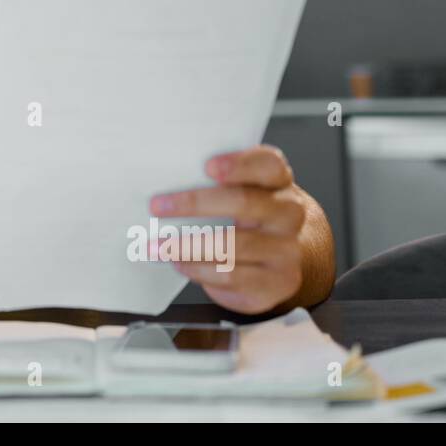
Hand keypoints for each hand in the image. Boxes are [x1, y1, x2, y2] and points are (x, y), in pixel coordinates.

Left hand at [149, 145, 308, 314]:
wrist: (287, 256)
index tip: (207, 166)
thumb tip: (168, 180)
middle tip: (157, 206)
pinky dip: (199, 269)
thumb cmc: (252, 217)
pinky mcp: (278, 282)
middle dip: (195, 203)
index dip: (240, 164)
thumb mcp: (243, 192)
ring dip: (188, 245)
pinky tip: (180, 263)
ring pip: (234, 245)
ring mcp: (286, 249)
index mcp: (279, 182)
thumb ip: (216, 182)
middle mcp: (288, 213)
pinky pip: (232, 275)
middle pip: (244, 203)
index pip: (268, 165)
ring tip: (158, 245)